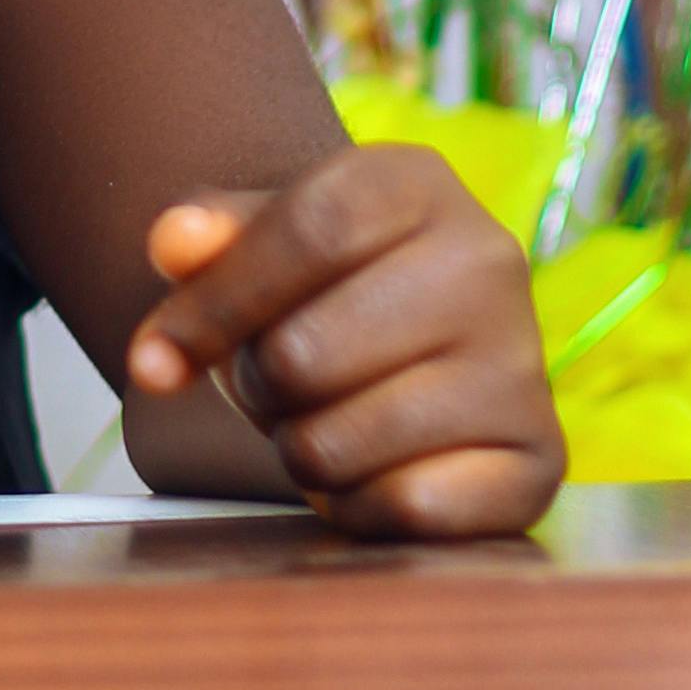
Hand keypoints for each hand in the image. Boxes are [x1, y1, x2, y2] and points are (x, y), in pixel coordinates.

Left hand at [126, 144, 563, 536]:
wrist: (429, 347)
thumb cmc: (329, 287)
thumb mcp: (266, 241)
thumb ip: (209, 239)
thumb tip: (171, 244)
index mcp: (417, 180)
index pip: (304, 229)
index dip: (215, 302)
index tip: (151, 360)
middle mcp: (489, 258)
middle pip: (309, 349)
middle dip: (257, 386)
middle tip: (269, 384)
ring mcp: (523, 362)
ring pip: (345, 439)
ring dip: (300, 450)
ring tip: (319, 420)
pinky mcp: (540, 460)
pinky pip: (407, 508)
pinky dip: (359, 508)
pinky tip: (366, 472)